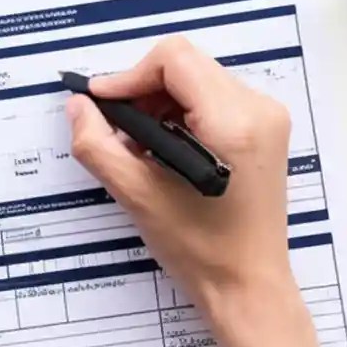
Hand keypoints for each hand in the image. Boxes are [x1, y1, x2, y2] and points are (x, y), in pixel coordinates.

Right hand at [65, 36, 294, 317]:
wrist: (248, 287)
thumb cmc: (201, 249)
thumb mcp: (137, 196)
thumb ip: (98, 145)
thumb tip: (79, 106)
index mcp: (234, 120)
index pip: (174, 59)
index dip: (129, 76)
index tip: (102, 106)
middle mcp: (259, 109)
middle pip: (186, 66)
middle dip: (144, 92)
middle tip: (119, 133)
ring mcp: (267, 119)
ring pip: (198, 80)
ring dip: (160, 105)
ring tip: (140, 149)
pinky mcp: (265, 132)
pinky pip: (214, 100)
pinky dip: (182, 116)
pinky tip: (165, 152)